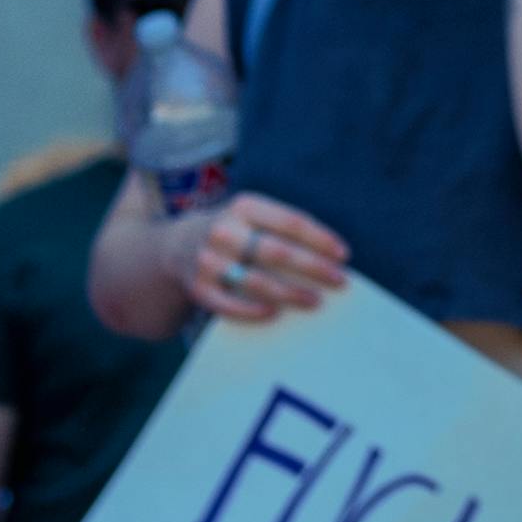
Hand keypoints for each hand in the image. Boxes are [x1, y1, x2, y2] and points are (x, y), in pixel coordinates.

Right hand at [184, 196, 351, 325]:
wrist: (177, 247)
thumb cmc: (235, 232)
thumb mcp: (253, 216)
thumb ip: (284, 228)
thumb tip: (332, 255)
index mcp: (244, 206)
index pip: (291, 221)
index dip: (320, 238)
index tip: (344, 255)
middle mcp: (223, 230)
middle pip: (277, 251)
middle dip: (313, 268)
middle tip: (339, 281)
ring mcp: (207, 260)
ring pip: (255, 280)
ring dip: (289, 293)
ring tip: (315, 300)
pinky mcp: (197, 288)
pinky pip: (227, 304)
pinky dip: (252, 310)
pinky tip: (275, 314)